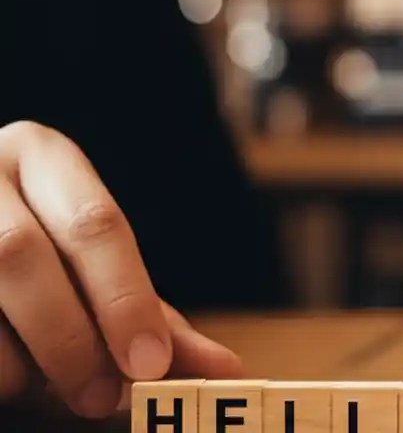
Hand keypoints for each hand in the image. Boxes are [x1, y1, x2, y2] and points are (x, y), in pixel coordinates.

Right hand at [0, 121, 241, 417]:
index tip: (149, 366)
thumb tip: (228, 371)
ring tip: (41, 388)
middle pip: (21, 255)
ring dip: (13, 357)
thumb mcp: (96, 272)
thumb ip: (154, 318)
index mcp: (42, 155)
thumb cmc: (40, 257)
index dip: (123, 298)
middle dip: (67, 336)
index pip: (95, 224)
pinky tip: (6, 378)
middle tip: (101, 398)